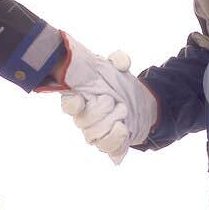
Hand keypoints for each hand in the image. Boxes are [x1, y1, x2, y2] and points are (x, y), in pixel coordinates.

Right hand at [50, 38, 157, 163]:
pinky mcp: (107, 144)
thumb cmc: (119, 85)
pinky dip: (117, 140)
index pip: (68, 103)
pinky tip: (124, 128)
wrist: (140, 104)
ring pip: (93, 136)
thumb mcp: (119, 69)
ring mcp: (94, 132)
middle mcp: (83, 116)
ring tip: (123, 112)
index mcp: (81, 96)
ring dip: (113, 122)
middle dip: (103, 109)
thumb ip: (118, 60)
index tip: (80, 101)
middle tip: (115, 100)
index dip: (72, 104)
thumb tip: (121, 63)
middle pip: (83, 121)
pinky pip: (107, 148)